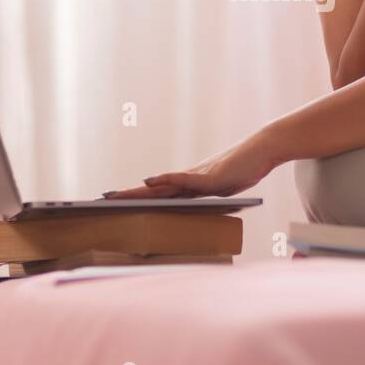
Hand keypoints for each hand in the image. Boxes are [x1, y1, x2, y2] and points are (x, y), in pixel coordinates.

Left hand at [103, 130, 284, 199]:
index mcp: (189, 187)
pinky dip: (165, 180)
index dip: (136, 198)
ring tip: (115, 194)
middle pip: (152, 190)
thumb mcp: (222, 192)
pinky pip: (183, 179)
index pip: (157, 195)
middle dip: (126, 196)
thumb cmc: (244, 170)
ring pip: (161, 185)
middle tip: (101, 198)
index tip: (114, 202)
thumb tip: (197, 214)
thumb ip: (208, 201)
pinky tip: (149, 180)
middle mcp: (188, 180)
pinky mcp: (209, 177)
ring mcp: (197, 177)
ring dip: (137, 190)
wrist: (263, 151)